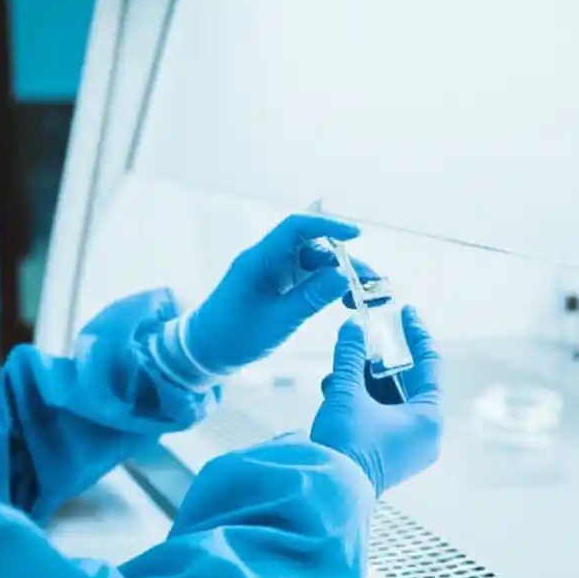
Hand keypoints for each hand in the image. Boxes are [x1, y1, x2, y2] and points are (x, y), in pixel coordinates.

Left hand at [183, 214, 361, 376]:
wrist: (205, 351)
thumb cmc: (234, 335)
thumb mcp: (278, 320)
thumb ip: (313, 297)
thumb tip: (346, 275)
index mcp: (259, 259)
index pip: (296, 227)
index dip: (328, 225)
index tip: (357, 235)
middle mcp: (269, 259)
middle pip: (314, 245)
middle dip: (345, 258)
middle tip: (373, 280)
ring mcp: (275, 271)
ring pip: (316, 262)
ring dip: (341, 274)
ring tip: (366, 293)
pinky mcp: (280, 285)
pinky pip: (311, 277)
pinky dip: (330, 285)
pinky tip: (346, 298)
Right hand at [311, 307, 442, 495]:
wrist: (325, 493)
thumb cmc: (346, 445)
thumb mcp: (347, 392)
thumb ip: (351, 356)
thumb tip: (353, 325)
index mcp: (429, 418)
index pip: (430, 364)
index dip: (416, 334)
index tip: (405, 312)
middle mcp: (426, 435)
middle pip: (411, 382)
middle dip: (383, 359)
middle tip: (368, 335)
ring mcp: (410, 449)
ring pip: (393, 401)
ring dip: (367, 381)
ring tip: (342, 366)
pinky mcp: (391, 458)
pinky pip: (384, 419)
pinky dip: (364, 402)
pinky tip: (337, 388)